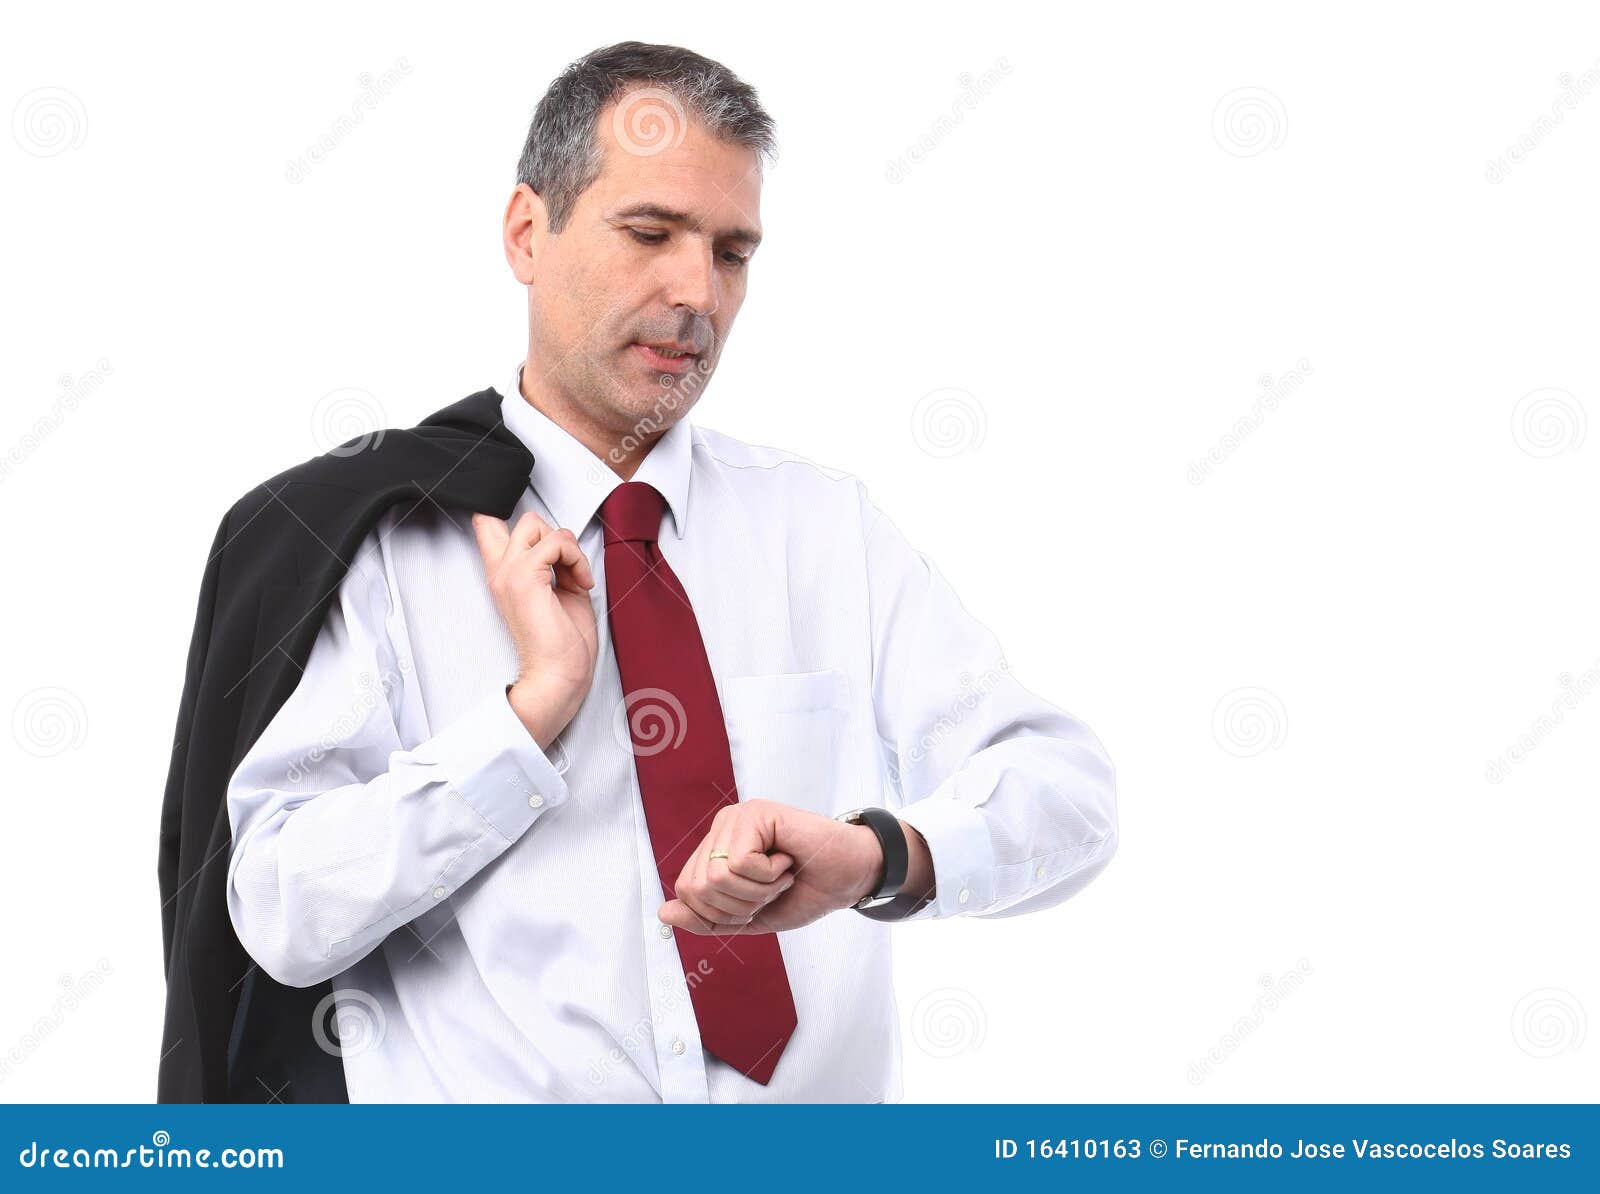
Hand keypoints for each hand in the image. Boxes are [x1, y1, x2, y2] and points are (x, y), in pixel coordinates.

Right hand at [471, 510, 598, 747]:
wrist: (560, 675)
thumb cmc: (563, 644)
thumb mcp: (559, 591)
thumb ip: (552, 563)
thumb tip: (560, 543)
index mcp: (505, 576)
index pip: (488, 526)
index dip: (511, 516)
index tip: (544, 539)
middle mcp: (501, 572)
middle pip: (524, 521)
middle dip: (556, 537)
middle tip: (569, 569)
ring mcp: (510, 573)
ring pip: (537, 524)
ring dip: (569, 548)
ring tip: (576, 577)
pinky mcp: (525, 577)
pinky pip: (557, 541)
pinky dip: (576, 558)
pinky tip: (581, 583)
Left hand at [658, 799, 896, 934]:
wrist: (848, 877)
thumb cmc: (804, 893)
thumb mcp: (749, 918)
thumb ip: (707, 918)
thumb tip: (663, 912)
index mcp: (714, 852)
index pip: (687, 893)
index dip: (722, 913)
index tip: (758, 902)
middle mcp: (720, 830)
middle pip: (697, 888)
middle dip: (740, 904)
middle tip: (772, 888)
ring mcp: (736, 818)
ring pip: (717, 877)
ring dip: (757, 890)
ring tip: (782, 873)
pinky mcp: (755, 812)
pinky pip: (740, 862)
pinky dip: (769, 875)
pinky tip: (788, 860)